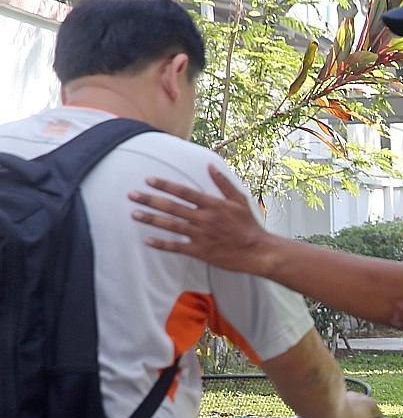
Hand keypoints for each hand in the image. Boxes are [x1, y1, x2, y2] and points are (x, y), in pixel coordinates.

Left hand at [130, 165, 278, 274]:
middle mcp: (204, 218)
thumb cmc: (250, 225)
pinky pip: (177, 247)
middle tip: (131, 194)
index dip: (165, 185)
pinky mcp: (200, 251)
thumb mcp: (239, 200)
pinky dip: (161, 244)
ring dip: (151, 219)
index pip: (184, 192)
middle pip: (172, 207)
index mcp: (213, 205)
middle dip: (150, 199)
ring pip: (170, 225)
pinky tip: (147, 240)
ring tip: (134, 213)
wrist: (257, 251)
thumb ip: (223, 183)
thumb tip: (209, 166)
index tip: (148, 180)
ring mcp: (200, 235)